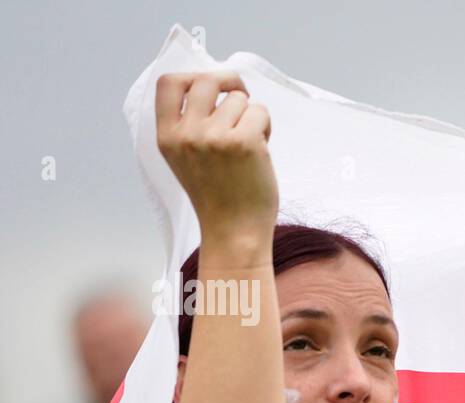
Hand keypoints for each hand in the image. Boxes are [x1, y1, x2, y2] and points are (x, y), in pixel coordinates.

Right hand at [155, 71, 277, 252]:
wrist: (234, 233)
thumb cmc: (217, 197)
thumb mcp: (186, 159)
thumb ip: (190, 126)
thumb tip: (213, 87)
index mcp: (167, 136)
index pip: (168, 83)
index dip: (192, 77)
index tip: (211, 89)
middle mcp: (187, 133)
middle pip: (206, 80)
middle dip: (228, 85)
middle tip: (242, 101)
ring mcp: (214, 137)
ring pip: (238, 98)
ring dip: (250, 115)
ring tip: (249, 143)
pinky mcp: (243, 142)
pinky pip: (259, 112)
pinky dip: (265, 126)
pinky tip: (261, 150)